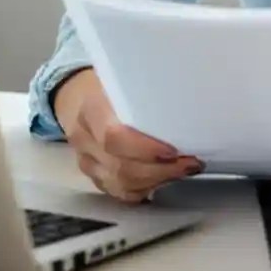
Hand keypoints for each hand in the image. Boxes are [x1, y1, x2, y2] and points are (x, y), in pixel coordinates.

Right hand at [53, 69, 203, 203]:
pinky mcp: (93, 176)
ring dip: (157, 181)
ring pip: (121, 184)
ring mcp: (86, 161)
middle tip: (190, 163)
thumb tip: (192, 99)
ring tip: (182, 170)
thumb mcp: (124, 77)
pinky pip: (120, 192)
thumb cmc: (110, 86)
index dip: (145, 149)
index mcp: (91, 108)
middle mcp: (84, 138)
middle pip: (121, 166)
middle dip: (161, 170)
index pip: (113, 136)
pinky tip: (163, 180)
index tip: (173, 150)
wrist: (77, 97)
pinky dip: (144, 189)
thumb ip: (146, 91)